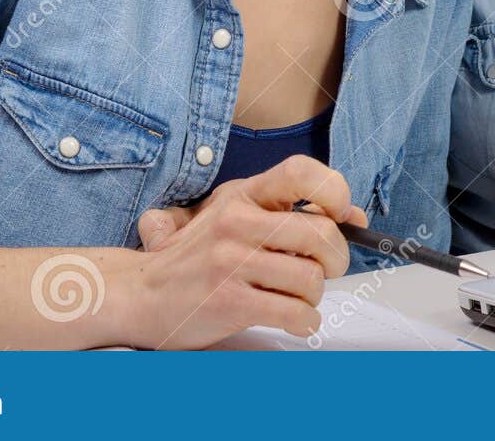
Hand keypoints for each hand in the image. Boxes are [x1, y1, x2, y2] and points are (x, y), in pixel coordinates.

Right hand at [115, 155, 365, 348]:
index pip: (301, 172)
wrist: (141, 293)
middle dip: (336, 259)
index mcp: (243, 194)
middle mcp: (237, 222)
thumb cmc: (199, 256)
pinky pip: (294, 313)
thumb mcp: (239, 216)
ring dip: (315, 296)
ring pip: (311, 279)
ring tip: (299, 297)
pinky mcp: (229, 301)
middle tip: (328, 269)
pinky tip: (295, 319)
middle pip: (319, 234)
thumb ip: (291, 211)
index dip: (333, 190)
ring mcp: (231, 261)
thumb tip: (353, 215)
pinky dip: (305, 322)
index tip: (341, 214)